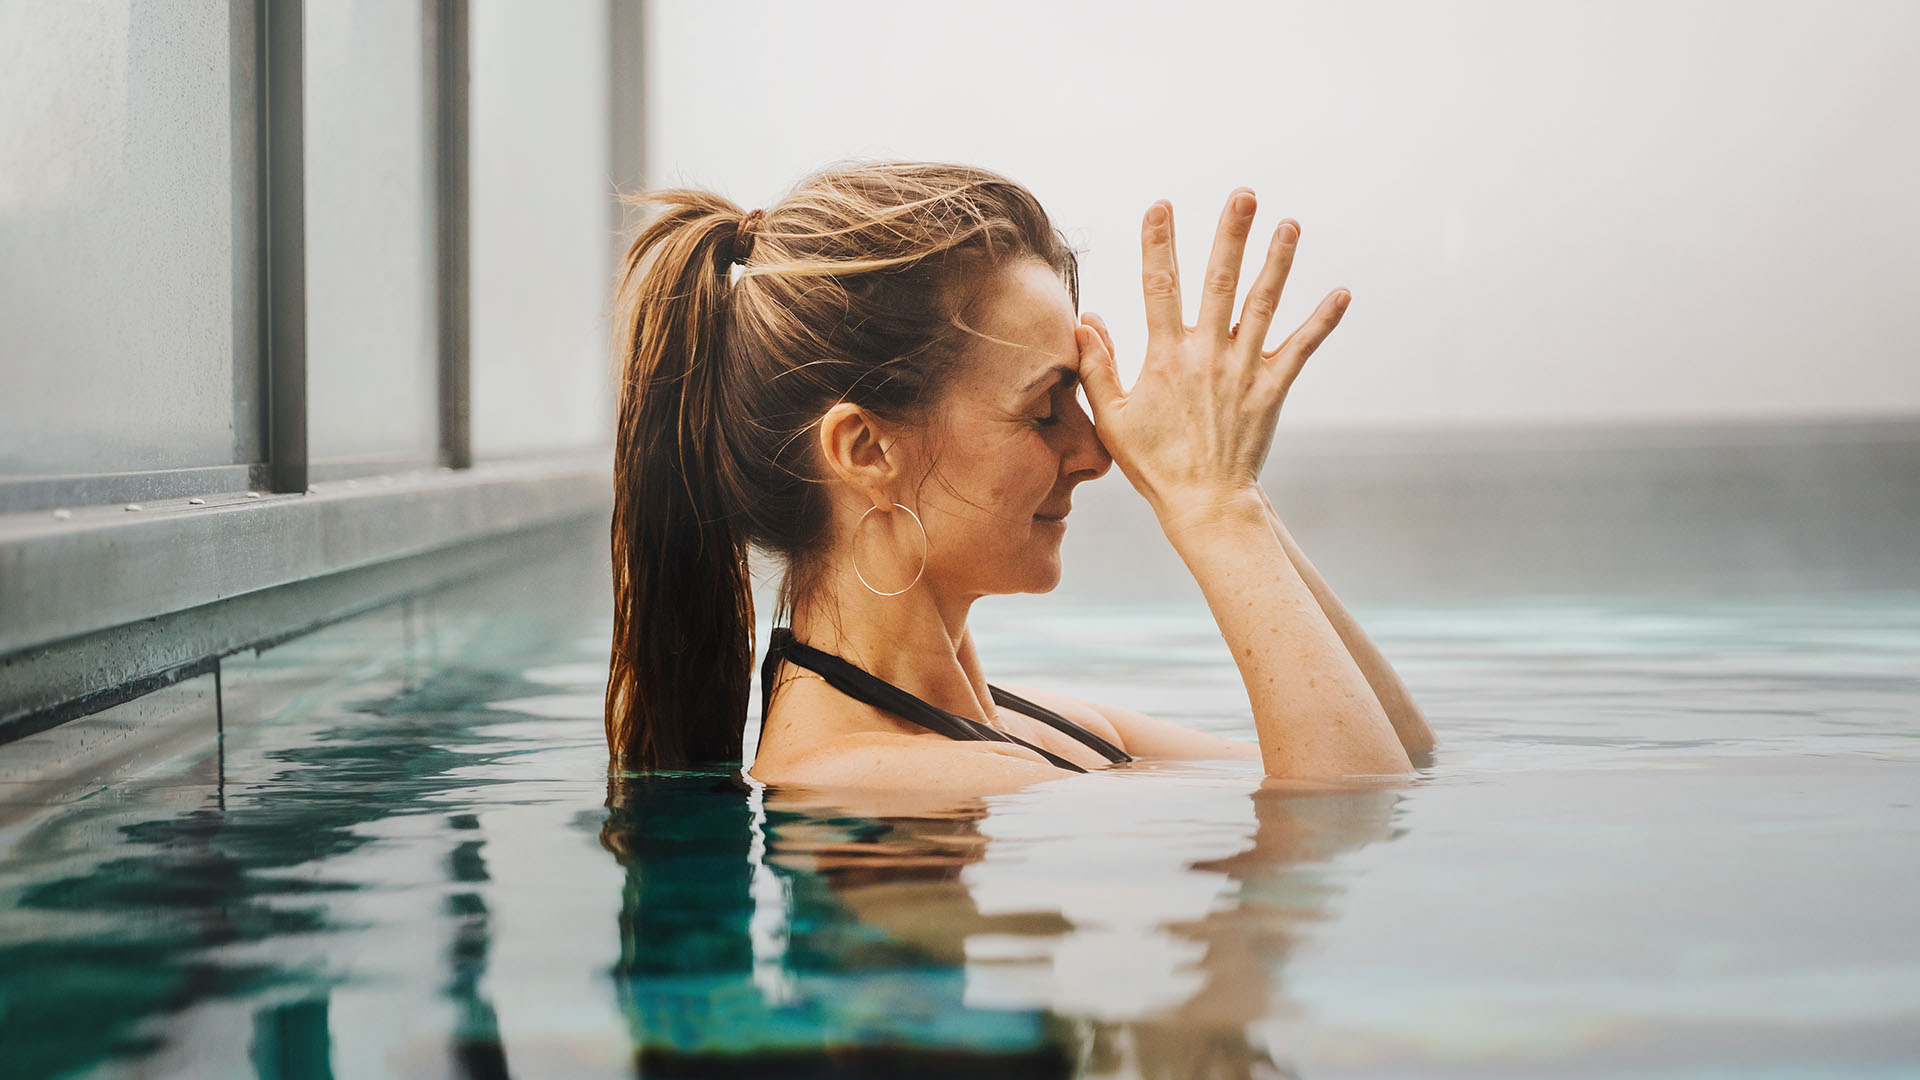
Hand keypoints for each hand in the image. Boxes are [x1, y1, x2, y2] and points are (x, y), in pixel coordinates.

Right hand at [1076, 189, 1350, 532]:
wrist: (1205, 502)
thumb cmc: (1154, 463)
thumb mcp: (1112, 418)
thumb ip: (1097, 367)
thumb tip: (1087, 321)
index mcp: (1165, 358)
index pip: (1159, 287)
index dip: (1158, 244)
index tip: (1160, 205)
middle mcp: (1207, 356)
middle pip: (1220, 282)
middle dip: (1232, 235)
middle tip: (1244, 195)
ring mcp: (1243, 370)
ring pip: (1263, 305)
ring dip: (1278, 263)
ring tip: (1289, 224)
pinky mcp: (1272, 390)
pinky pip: (1301, 349)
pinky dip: (1322, 321)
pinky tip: (1342, 293)